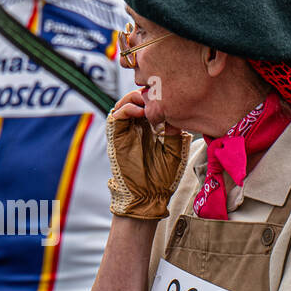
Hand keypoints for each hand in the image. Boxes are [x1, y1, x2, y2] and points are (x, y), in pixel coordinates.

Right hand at [107, 91, 189, 219]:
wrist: (148, 196)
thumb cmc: (163, 177)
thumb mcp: (175, 150)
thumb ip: (174, 131)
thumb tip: (174, 112)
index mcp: (150, 129)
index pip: (150, 104)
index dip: (158, 96)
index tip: (171, 94)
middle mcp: (136, 127)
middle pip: (136, 99)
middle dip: (147, 93)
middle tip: (159, 94)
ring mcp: (125, 132)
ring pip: (124, 103)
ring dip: (135, 97)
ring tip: (149, 102)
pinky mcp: (116, 137)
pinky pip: (116, 116)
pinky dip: (127, 108)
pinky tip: (140, 111)